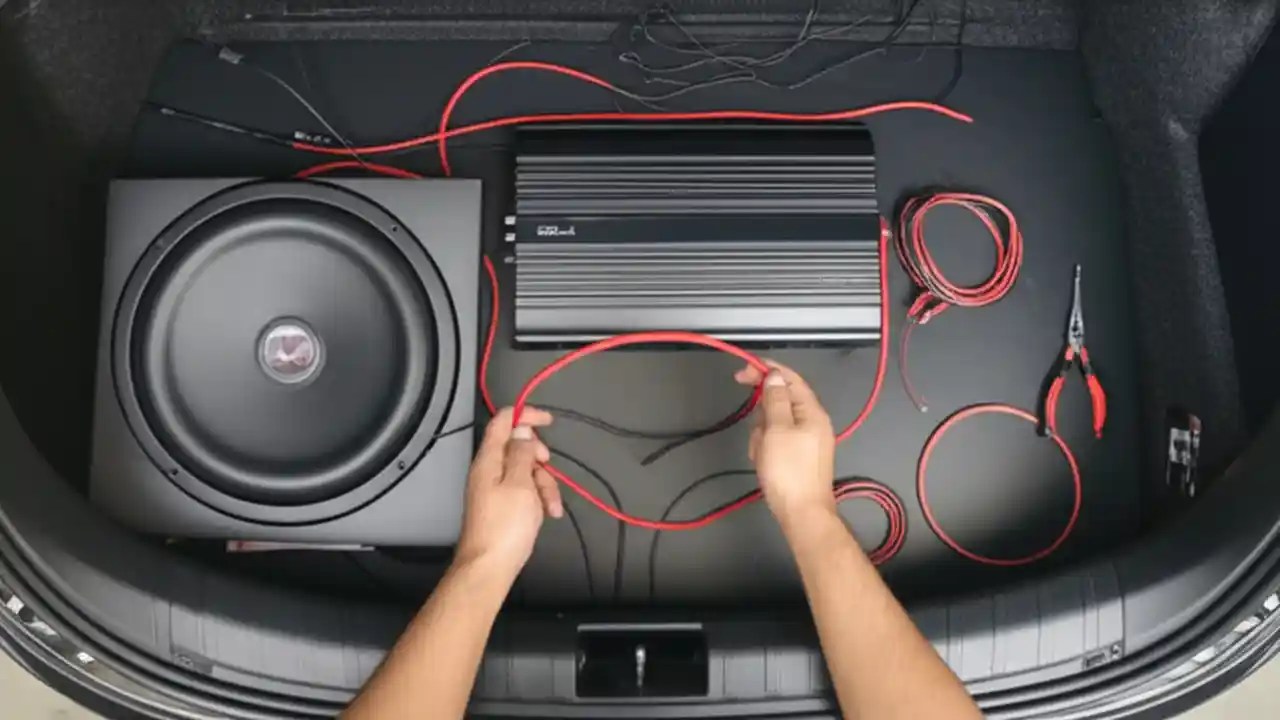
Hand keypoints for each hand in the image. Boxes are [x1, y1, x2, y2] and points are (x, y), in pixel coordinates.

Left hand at [454, 407, 562, 579]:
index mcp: (489, 460)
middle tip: (547, 467)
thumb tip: (522, 429)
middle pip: (518, 447)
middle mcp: (490, 470)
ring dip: (544, 483)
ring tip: (551, 506)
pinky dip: (539, 497)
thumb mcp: (520, 484)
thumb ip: (522, 453)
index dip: (525, 415)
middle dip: (539, 456)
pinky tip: (549, 513)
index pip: (503, 421)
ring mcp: (496, 488)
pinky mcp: (504, 505)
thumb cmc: (506, 525)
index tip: (549, 421)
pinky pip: (525, 490)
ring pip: (526, 470)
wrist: (490, 567)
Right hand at [734, 361, 836, 530]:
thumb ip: (775, 399)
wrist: (802, 513)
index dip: (767, 370)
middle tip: (756, 431)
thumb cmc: (788, 471)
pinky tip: (763, 461)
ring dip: (762, 433)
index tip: (743, 372)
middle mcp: (813, 422)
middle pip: (782, 400)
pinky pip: (778, 440)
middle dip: (762, 412)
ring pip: (776, 422)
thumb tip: (775, 375)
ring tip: (761, 452)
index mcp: (812, 412)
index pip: (790, 378)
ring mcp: (807, 440)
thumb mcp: (776, 430)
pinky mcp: (799, 456)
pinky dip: (767, 446)